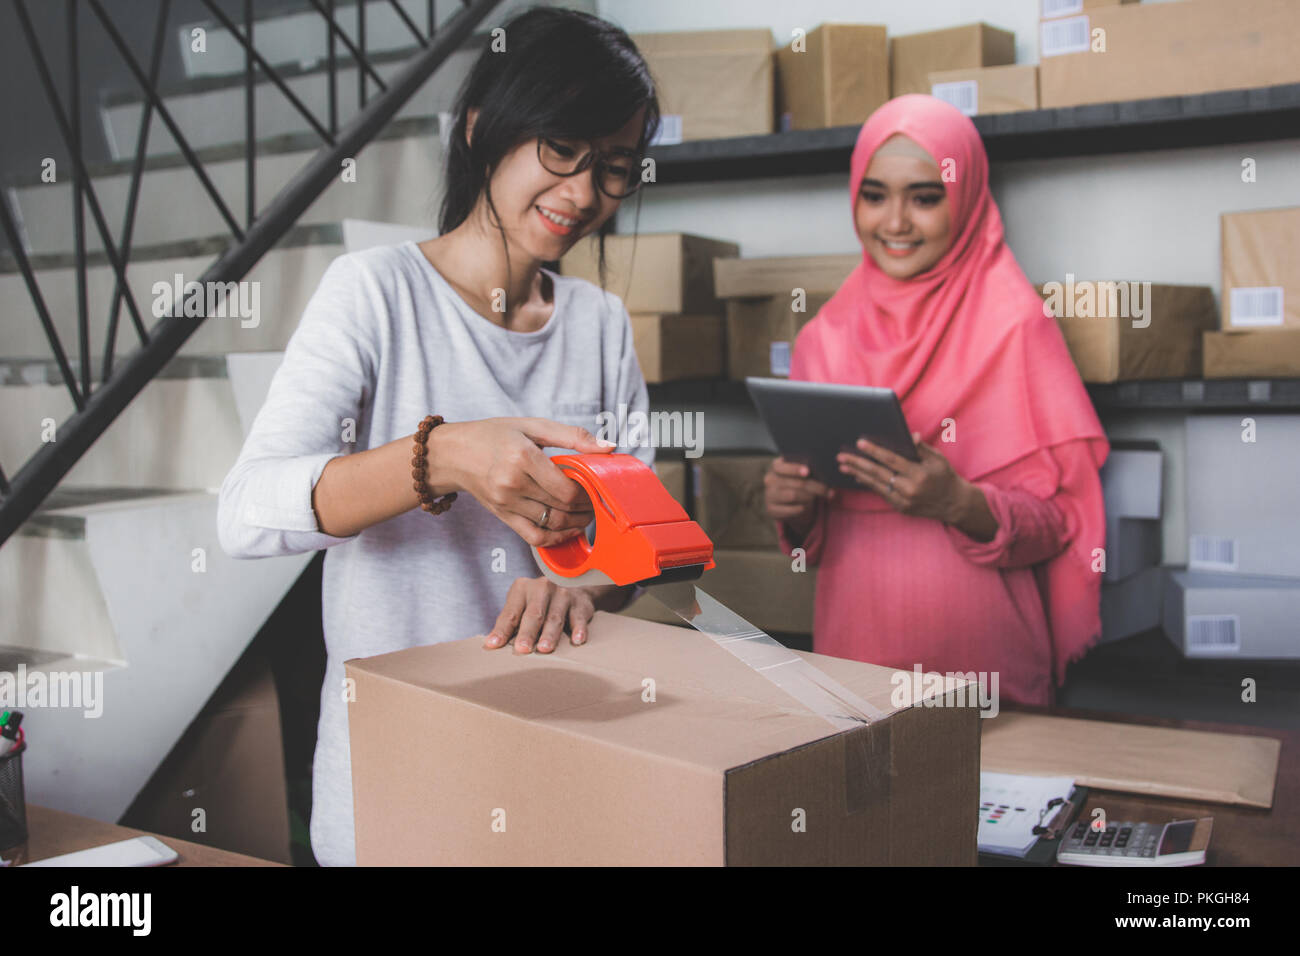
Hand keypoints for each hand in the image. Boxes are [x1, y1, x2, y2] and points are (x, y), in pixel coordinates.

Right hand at [435, 417, 613, 547]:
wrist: (453, 454)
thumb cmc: (494, 435)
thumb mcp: (532, 426)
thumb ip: (573, 436)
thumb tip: (609, 447)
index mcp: (522, 457)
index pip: (566, 488)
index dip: (588, 493)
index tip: (597, 488)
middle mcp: (512, 483)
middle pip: (562, 508)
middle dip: (586, 509)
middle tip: (598, 502)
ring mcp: (505, 503)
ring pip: (551, 524)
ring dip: (576, 524)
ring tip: (587, 515)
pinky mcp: (502, 515)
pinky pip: (534, 537)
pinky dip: (555, 538)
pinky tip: (567, 529)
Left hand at [483, 576, 600, 653]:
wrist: (572, 588)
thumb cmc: (539, 603)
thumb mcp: (522, 605)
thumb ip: (510, 622)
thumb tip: (492, 645)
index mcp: (522, 589)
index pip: (511, 612)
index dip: (502, 629)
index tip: (494, 644)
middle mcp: (543, 588)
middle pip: (534, 614)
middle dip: (527, 632)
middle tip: (522, 649)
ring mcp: (563, 595)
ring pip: (555, 617)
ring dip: (550, 634)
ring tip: (544, 649)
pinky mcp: (580, 604)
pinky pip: (579, 618)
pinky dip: (579, 629)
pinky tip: (577, 640)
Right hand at [764, 457, 834, 533]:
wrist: (788, 502)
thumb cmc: (798, 483)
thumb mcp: (801, 474)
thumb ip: (807, 470)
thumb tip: (823, 470)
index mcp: (776, 466)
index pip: (782, 466)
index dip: (795, 469)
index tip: (807, 471)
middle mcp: (770, 479)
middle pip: (795, 482)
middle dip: (815, 487)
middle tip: (828, 490)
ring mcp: (769, 495)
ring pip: (793, 495)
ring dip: (808, 497)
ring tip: (816, 497)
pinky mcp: (771, 509)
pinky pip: (789, 510)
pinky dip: (799, 509)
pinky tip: (804, 508)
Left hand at [836, 431, 968, 523]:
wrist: (955, 504)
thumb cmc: (945, 476)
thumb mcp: (937, 459)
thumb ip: (920, 448)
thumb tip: (909, 435)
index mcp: (919, 474)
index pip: (892, 460)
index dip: (875, 451)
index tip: (860, 442)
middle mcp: (910, 489)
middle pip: (879, 474)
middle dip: (858, 464)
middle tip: (841, 457)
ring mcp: (905, 501)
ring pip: (876, 485)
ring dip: (858, 475)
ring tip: (843, 467)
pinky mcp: (901, 508)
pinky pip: (882, 493)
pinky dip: (869, 484)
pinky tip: (858, 476)